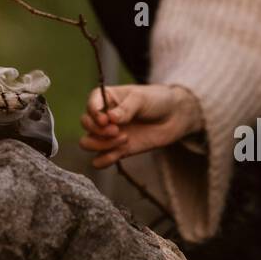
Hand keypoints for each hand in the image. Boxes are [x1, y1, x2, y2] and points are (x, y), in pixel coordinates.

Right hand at [79, 83, 203, 168]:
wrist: (175, 116)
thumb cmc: (157, 100)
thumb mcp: (141, 99)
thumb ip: (126, 109)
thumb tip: (110, 119)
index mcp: (106, 98)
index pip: (90, 106)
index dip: (94, 115)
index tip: (106, 120)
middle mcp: (103, 117)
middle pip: (85, 125)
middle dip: (98, 130)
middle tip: (117, 130)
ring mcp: (108, 135)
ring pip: (87, 143)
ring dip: (101, 145)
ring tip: (123, 139)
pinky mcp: (117, 150)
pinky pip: (99, 161)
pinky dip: (105, 159)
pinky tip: (121, 151)